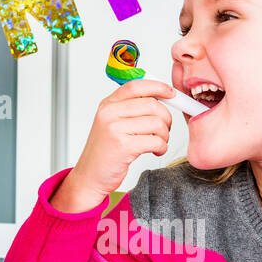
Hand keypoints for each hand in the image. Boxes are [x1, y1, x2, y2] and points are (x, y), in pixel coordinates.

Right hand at [57, 79, 174, 209]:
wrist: (90, 175)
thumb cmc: (105, 150)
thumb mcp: (111, 122)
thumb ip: (130, 108)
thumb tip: (160, 97)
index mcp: (107, 104)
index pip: (136, 86)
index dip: (158, 87)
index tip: (171, 93)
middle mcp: (109, 113)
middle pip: (151, 105)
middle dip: (166, 118)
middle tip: (164, 129)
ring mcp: (115, 129)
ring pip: (157, 123)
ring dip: (164, 135)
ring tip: (158, 142)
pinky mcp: (123, 146)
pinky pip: (155, 141)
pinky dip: (161, 147)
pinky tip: (155, 151)